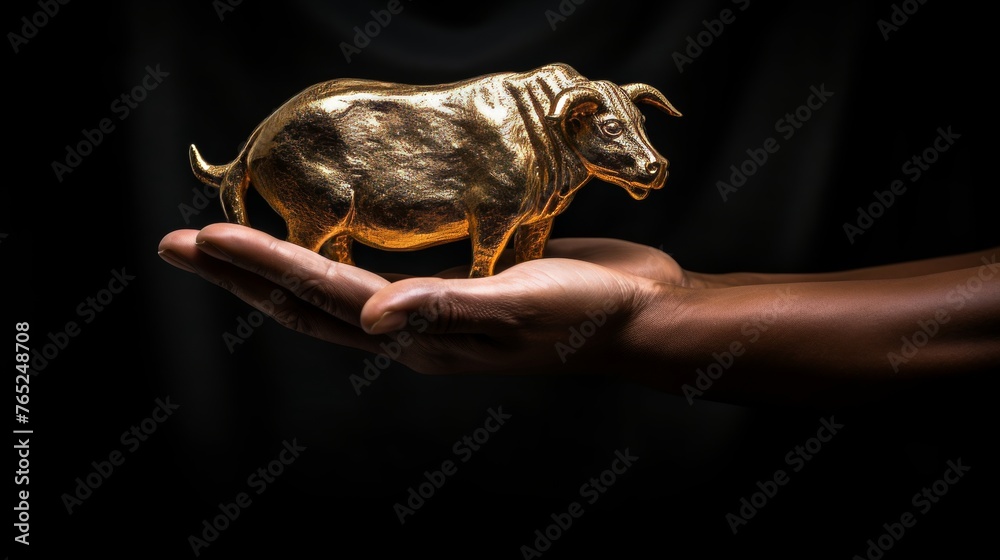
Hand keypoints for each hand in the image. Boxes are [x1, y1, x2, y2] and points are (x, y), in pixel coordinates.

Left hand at [157, 224, 683, 374]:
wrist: (639, 313)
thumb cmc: (587, 313)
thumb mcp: (520, 305)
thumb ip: (445, 307)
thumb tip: (366, 317)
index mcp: (420, 336)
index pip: (321, 295)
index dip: (260, 266)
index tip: (198, 237)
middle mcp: (414, 328)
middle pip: (308, 301)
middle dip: (242, 273)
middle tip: (178, 245)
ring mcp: (431, 311)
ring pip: (334, 289)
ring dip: (277, 266)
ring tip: (229, 244)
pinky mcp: (454, 285)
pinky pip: (376, 271)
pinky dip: (334, 254)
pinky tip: (325, 239)